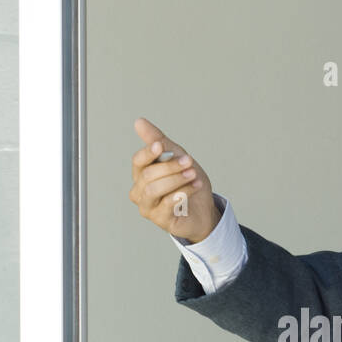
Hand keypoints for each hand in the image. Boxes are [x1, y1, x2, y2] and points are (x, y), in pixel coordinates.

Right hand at [129, 117, 220, 243]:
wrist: (203, 209)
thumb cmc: (187, 183)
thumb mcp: (177, 157)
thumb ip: (159, 141)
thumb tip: (139, 122)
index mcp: (141, 174)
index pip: (138, 161)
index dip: (148, 153)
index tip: (160, 146)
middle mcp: (140, 191)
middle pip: (147, 175)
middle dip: (170, 166)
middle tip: (189, 162)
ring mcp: (147, 206)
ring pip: (154, 190)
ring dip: (176, 179)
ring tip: (193, 174)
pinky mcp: (159, 219)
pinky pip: (167, 204)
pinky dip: (183, 192)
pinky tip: (195, 186)